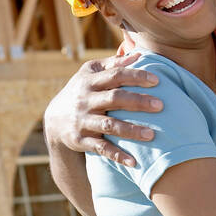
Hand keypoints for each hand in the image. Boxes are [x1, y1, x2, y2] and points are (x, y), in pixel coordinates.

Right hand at [43, 50, 162, 168]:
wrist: (55, 120)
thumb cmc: (82, 91)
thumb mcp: (91, 73)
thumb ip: (113, 64)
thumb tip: (137, 53)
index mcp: (90, 81)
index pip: (115, 75)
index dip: (136, 76)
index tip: (157, 80)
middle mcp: (86, 100)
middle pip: (114, 99)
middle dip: (137, 101)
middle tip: (160, 105)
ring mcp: (83, 121)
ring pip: (108, 125)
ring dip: (130, 130)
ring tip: (151, 135)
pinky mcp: (81, 140)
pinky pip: (101, 148)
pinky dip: (117, 155)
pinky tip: (134, 162)